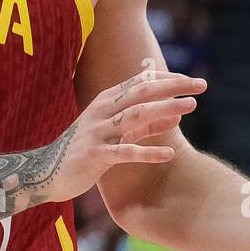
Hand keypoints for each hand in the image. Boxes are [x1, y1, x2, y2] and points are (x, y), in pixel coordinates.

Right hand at [43, 68, 204, 203]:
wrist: (47, 171)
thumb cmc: (86, 149)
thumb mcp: (115, 131)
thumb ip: (144, 123)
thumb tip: (176, 112)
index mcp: (106, 100)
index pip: (141, 82)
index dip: (168, 79)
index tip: (192, 81)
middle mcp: (102, 110)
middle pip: (142, 92)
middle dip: (173, 86)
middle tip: (202, 85)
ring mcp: (98, 131)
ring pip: (135, 115)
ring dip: (165, 109)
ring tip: (191, 107)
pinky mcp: (95, 155)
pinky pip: (125, 152)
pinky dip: (148, 151)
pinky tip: (169, 154)